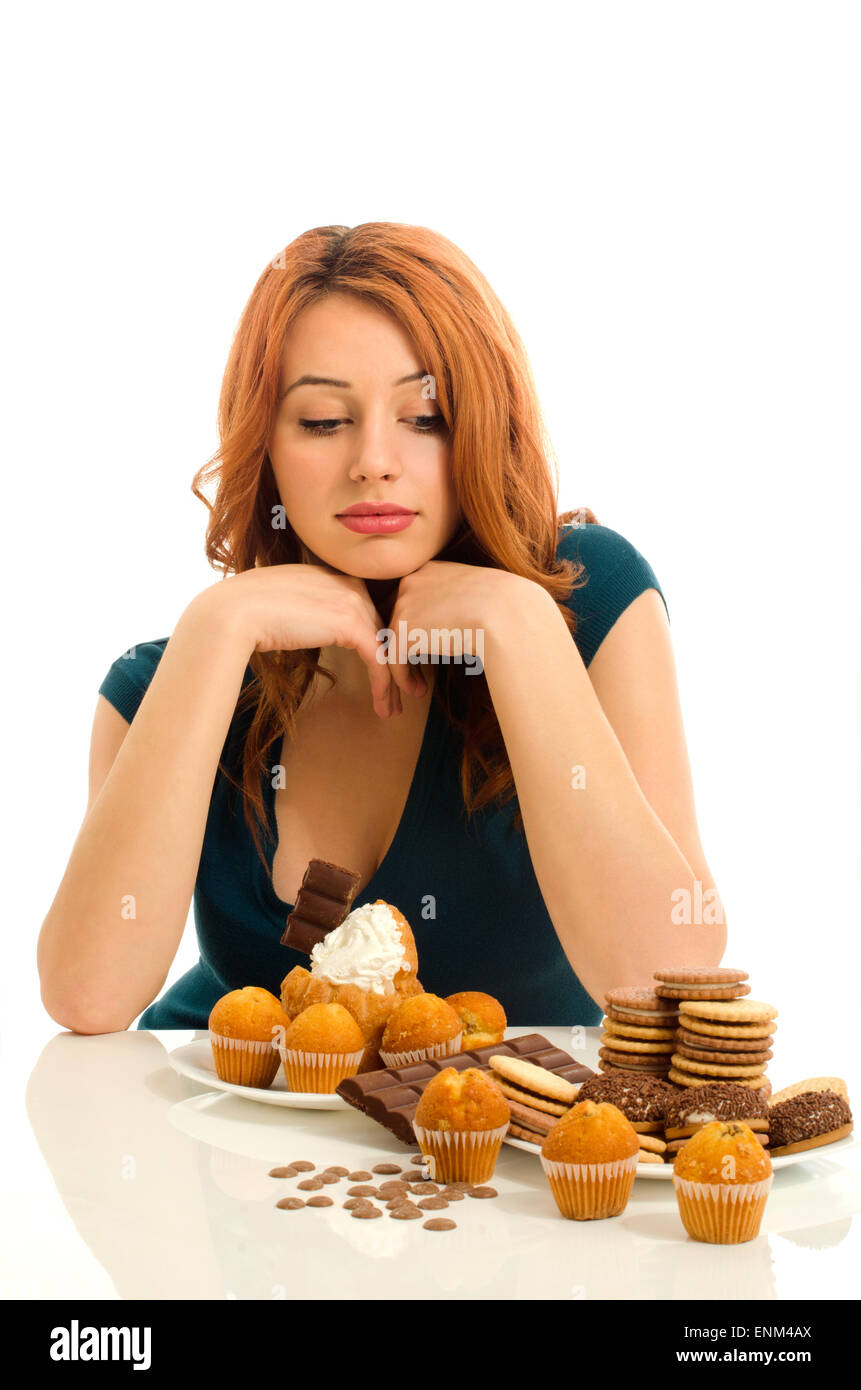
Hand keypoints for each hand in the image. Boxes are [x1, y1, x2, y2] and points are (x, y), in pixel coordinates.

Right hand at [186, 564, 423, 719]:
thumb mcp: (281, 606)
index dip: (380, 639)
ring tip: (398, 705)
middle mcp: (346, 582)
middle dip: (397, 660)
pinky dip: (385, 684)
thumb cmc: (243, 614)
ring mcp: (350, 600)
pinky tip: (384, 705)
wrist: (232, 614)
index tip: (386, 665)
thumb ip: (300, 610)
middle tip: (406, 688)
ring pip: (387, 644)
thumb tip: (298, 626)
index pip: (367, 609)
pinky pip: (379, 658)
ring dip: (395, 679)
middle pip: (384, 625)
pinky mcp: (350, 623)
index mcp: (330, 575)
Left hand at [386, 561, 519, 679]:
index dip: (419, 627)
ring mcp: (404, 604)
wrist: (505, 615)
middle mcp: (411, 582)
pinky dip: (404, 678)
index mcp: (429, 570)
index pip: (412, 600)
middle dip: (408, 648)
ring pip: (396, 642)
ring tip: (419, 687)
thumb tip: (450, 623)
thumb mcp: (475, 593)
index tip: (431, 648)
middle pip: (399, 620)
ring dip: (406, 667)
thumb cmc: (503, 607)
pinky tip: (418, 691)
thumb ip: (454, 602)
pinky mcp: (402, 630)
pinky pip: (395, 659)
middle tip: (420, 671)